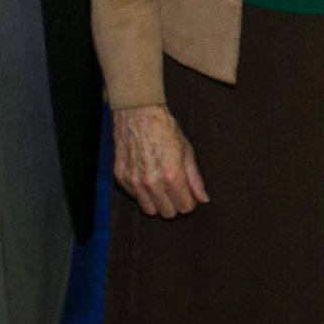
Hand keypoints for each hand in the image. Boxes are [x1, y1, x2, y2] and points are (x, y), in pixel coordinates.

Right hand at [111, 104, 210, 218]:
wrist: (138, 111)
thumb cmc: (164, 128)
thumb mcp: (186, 151)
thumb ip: (195, 179)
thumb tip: (203, 199)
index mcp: (172, 176)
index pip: (185, 208)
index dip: (189, 200)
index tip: (187, 192)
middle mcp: (151, 182)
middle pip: (168, 213)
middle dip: (174, 203)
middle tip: (174, 188)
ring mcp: (134, 180)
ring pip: (149, 210)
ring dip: (156, 201)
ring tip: (159, 185)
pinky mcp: (120, 175)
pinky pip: (134, 197)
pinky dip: (140, 192)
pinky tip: (145, 176)